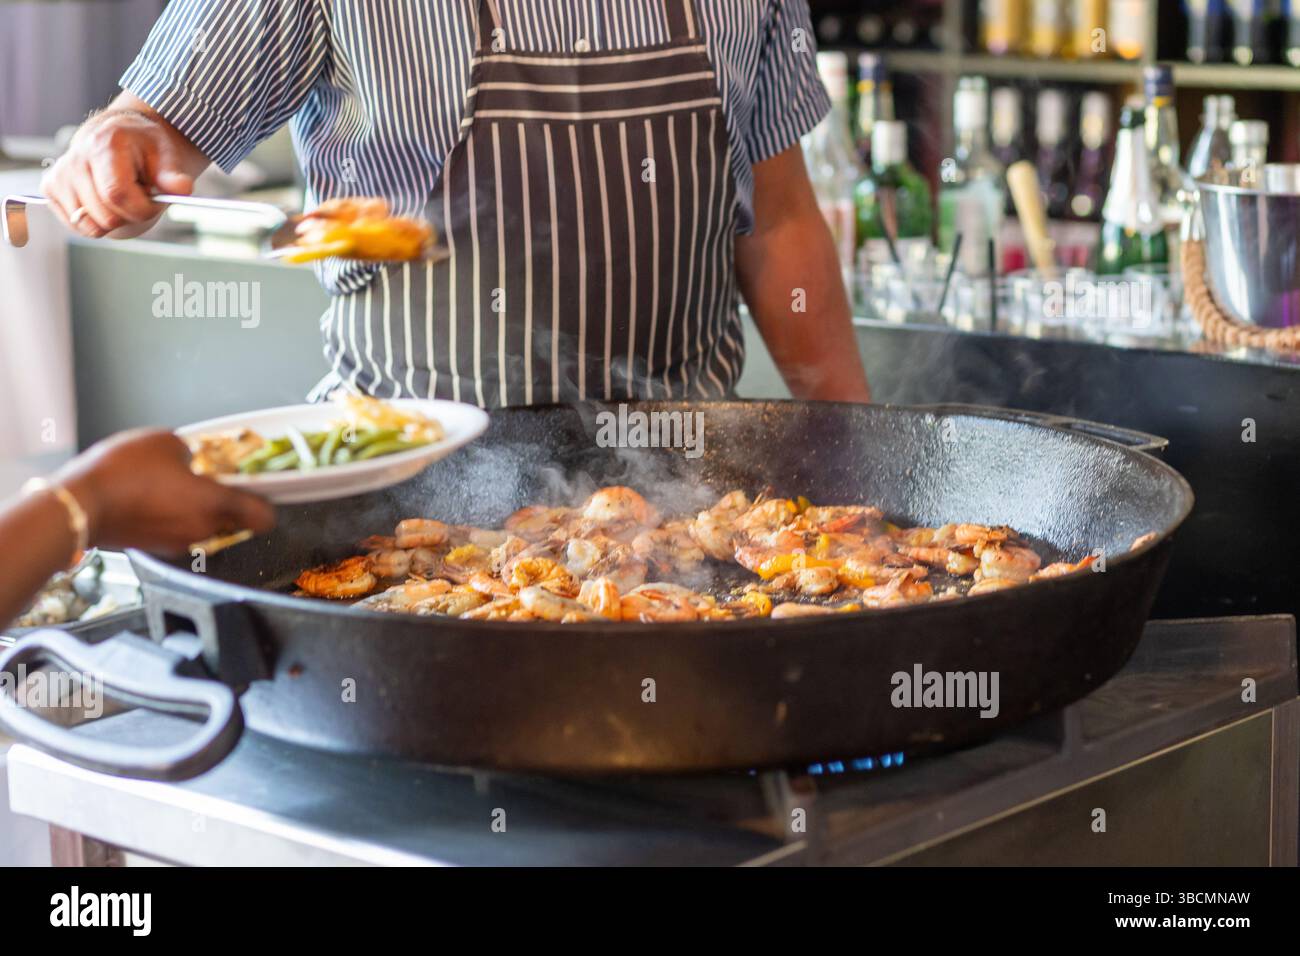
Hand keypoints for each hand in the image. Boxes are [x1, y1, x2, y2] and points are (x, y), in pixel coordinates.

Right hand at [40, 109, 194, 238]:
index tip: (155, 203)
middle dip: (131, 216)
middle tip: (140, 198)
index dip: (141, 209)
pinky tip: (105, 202)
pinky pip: (78, 226)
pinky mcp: (51, 188)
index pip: (117, 195)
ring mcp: (59, 175)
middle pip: (105, 216)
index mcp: (104, 145)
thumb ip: (173, 176)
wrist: (116, 134)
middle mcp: (75, 159)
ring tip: (121, 197)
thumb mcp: (166, 155)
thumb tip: (182, 190)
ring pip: (90, 226)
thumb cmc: (144, 147)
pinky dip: (97, 223)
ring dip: (114, 221)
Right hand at [53, 430, 274, 553]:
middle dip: (230, 502)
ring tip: (178, 486)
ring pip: (207, 526)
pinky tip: (157, 499)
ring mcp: (180, 542)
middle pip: (236, 521)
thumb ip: (191, 451)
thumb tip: (192, 456)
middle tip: (214, 481)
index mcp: (214, 504)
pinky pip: (180, 531)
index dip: (267, 503)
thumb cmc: (121, 473)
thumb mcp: (165, 442)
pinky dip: (176, 517)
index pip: (264, 516)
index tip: (262, 490)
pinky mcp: (157, 548)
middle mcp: (203, 529)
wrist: (78, 504)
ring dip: (200, 510)